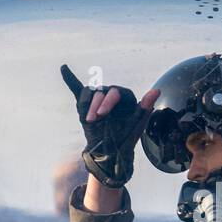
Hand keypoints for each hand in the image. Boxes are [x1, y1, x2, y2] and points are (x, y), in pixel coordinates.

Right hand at [61, 65, 158, 187]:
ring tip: (90, 120)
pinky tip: (64, 68)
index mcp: (126, 98)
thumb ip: (145, 107)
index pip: (116, 92)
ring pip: (90, 93)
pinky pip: (78, 89)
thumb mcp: (136, 125)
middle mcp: (112, 95)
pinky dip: (70, 79)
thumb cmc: (125, 139)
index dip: (108, 102)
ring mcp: (99, 99)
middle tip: (94, 120)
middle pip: (101, 92)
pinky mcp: (87, 105)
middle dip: (97, 106)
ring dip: (88, 107)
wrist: (110, 152)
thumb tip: (157, 90)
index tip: (102, 115)